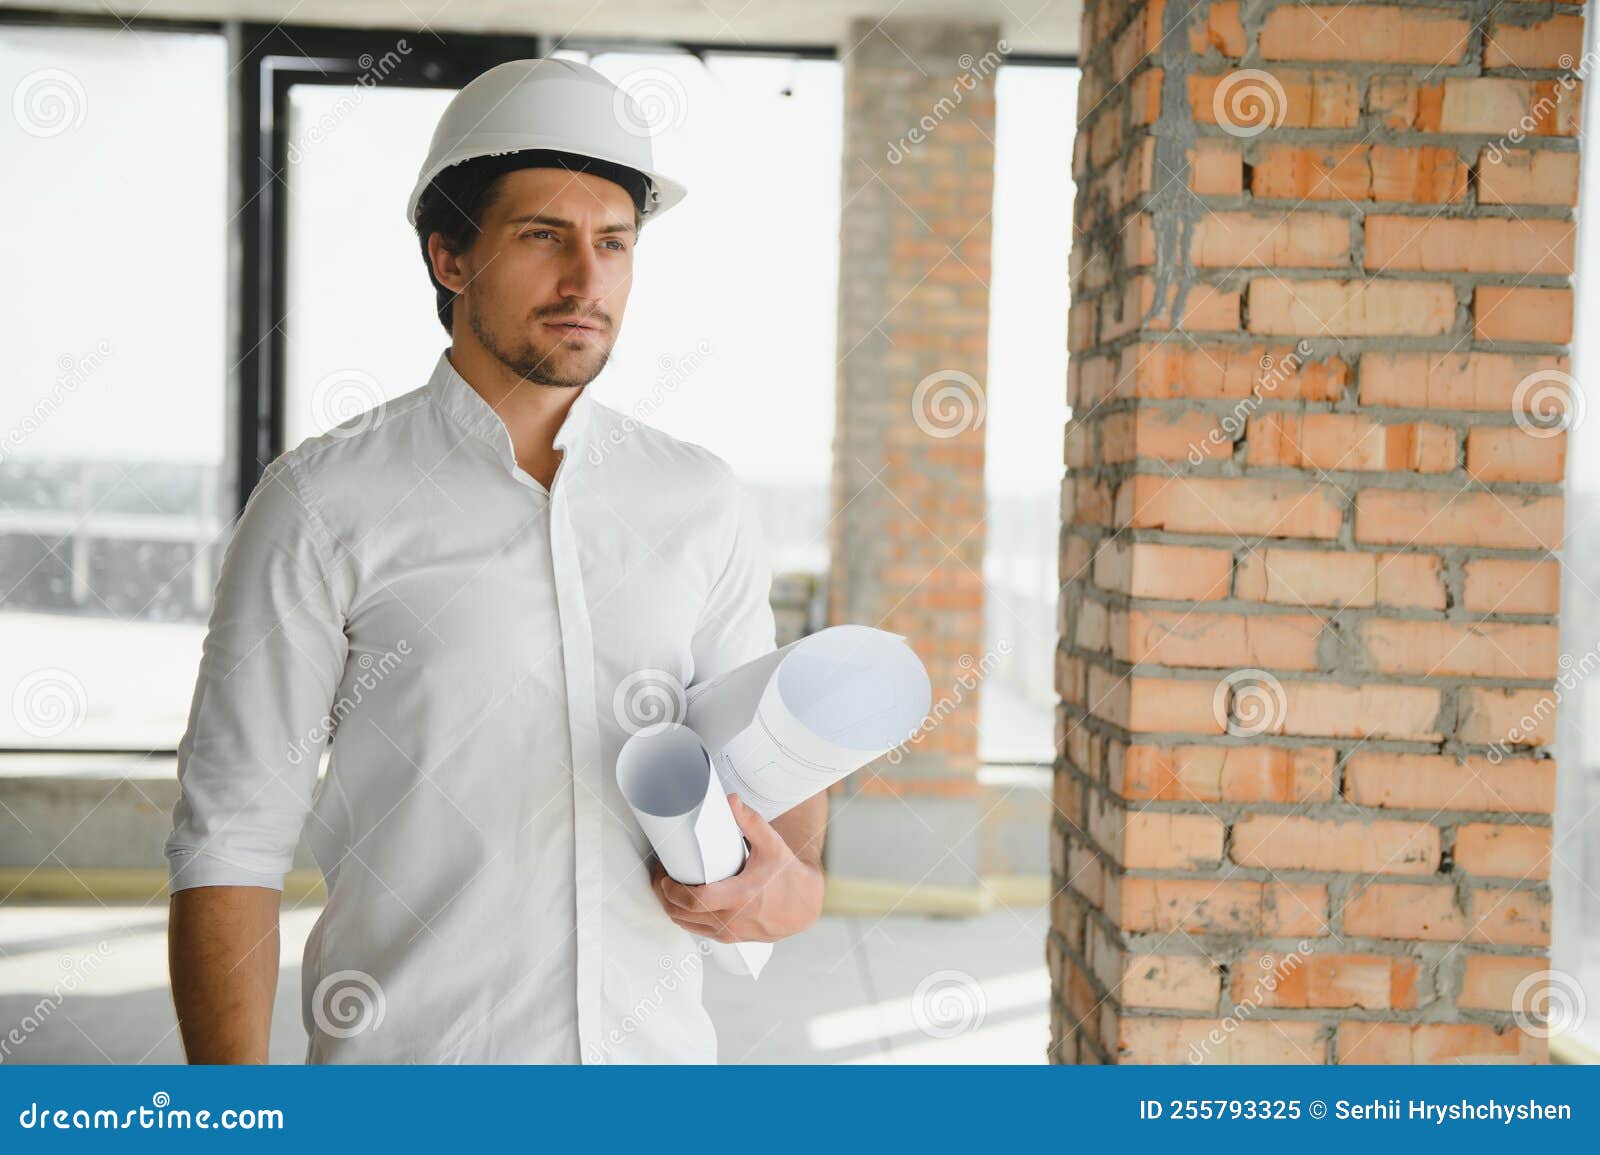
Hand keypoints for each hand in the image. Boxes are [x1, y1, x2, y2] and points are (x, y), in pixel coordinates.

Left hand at [650, 794, 824, 943]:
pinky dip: (684, 915)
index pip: (696, 900)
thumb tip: (731, 800)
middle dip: (664, 894)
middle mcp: (732, 920)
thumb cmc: (788, 876)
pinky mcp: (728, 938)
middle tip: (661, 873)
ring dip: (671, 906)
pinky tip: (682, 899)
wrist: (804, 906)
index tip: (665, 874)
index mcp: (741, 897)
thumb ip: (751, 822)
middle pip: (682, 914)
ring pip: (685, 924)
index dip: (673, 889)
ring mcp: (728, 933)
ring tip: (668, 883)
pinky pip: (696, 929)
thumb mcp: (773, 846)